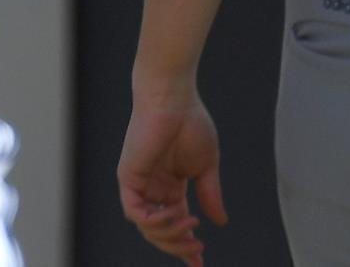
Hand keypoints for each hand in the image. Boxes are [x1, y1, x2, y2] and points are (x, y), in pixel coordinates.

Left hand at [119, 92, 227, 264]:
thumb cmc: (191, 123)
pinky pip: (136, 213)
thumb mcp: (206, 166)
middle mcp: (153, 190)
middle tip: (198, 248)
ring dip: (169, 234)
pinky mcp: (129, 180)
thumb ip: (210, 194)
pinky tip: (176, 214)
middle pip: (161, 232)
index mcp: (170, 187)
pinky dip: (156, 220)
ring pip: (148, 228)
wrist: (174, 99)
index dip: (186, 246)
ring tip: (192, 226)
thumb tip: (220, 222)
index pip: (176, 224)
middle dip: (179, 245)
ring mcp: (139, 186)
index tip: (200, 264)